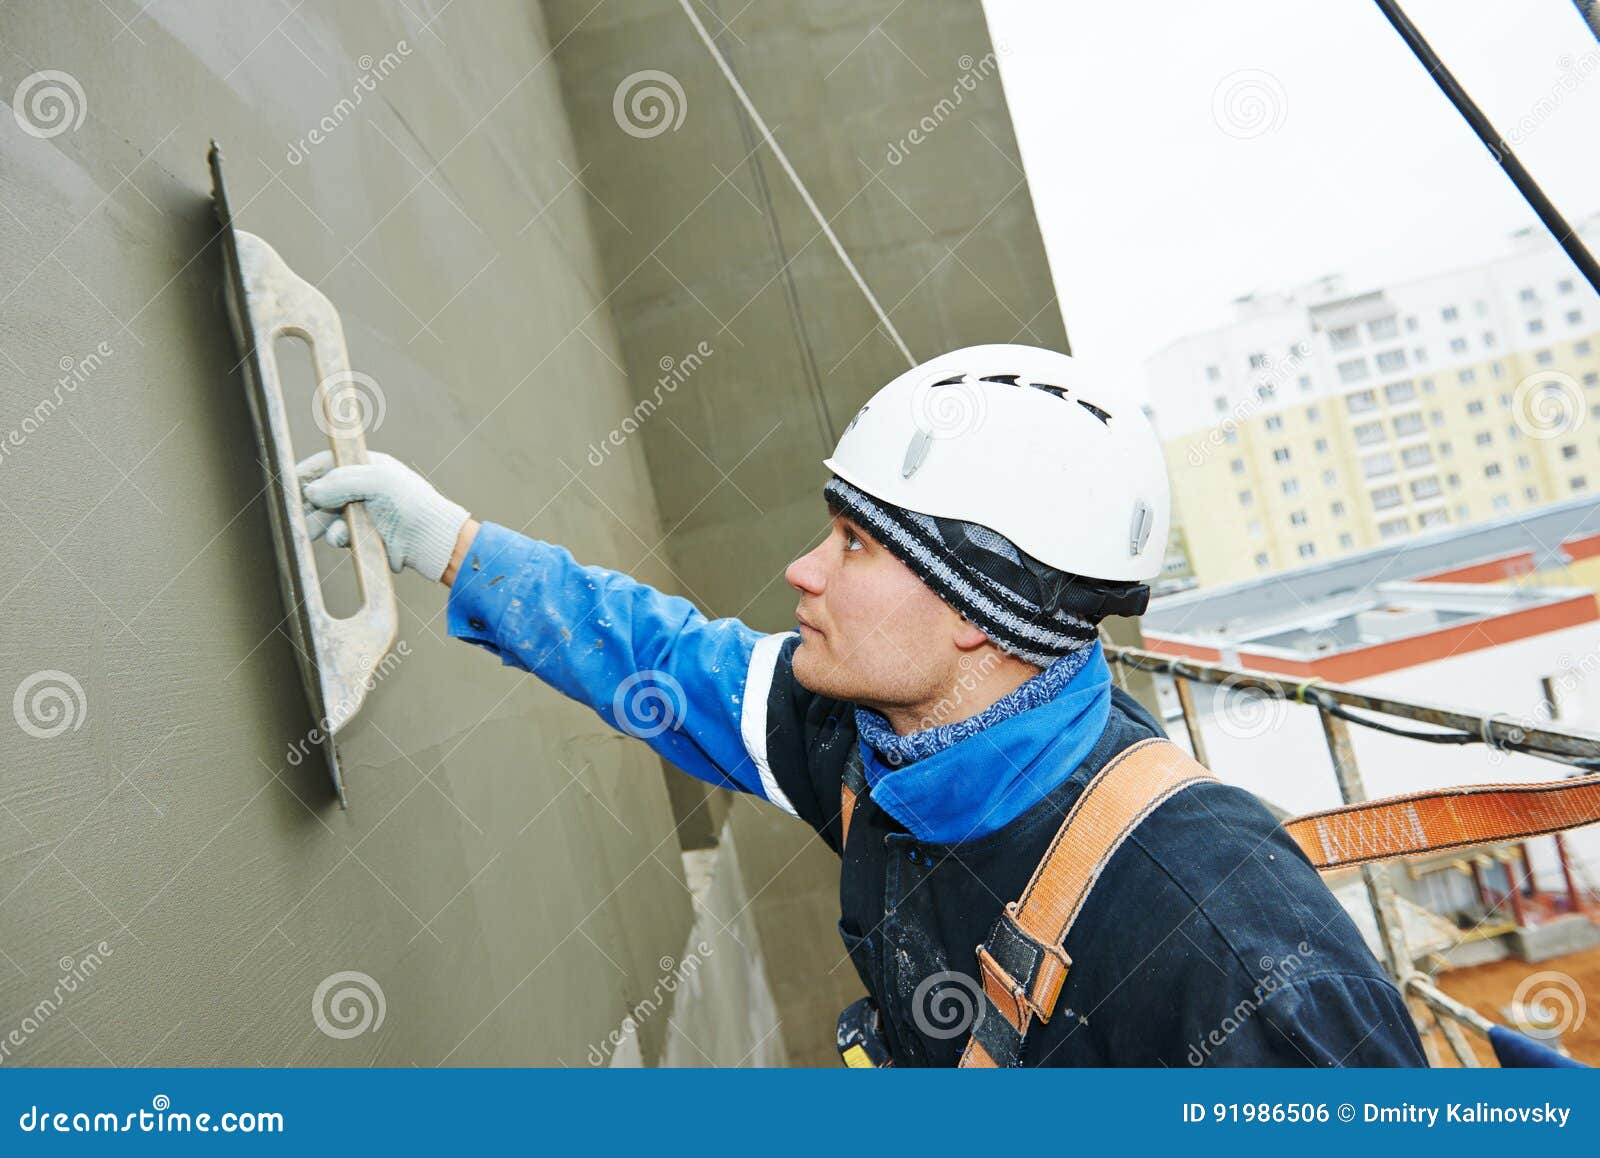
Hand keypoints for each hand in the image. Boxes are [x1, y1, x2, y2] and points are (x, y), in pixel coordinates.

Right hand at [297, 450, 469, 582]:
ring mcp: (362, 512)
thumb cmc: (413, 503)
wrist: (432, 540)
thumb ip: (342, 482)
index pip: (328, 464)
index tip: (288, 482)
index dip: (307, 472)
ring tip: (318, 530)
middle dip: (307, 502)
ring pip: (326, 515)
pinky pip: (338, 534)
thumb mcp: (378, 482)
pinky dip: (337, 536)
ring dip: (319, 522)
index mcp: (367, 466)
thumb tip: (311, 490)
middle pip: (321, 492)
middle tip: (293, 512)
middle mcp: (361, 488)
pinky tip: (342, 538)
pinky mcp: (363, 535)